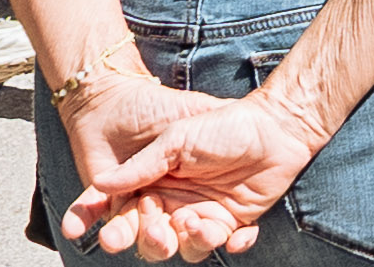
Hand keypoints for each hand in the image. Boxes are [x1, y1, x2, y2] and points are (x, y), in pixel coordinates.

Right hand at [64, 68, 321, 255]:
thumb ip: (142, 165)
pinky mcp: (235, 223)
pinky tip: (238, 234)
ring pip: (188, 248)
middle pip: (153, 240)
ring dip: (193, 242)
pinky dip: (232, 244)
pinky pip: (227, 245)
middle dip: (152, 241)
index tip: (98, 235)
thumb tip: (100, 184)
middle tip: (159, 231)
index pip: (125, 214)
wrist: (275, 124)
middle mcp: (176, 206)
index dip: (111, 227)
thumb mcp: (177, 139)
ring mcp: (205, 216)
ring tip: (200, 223)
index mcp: (155, 186)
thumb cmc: (223, 126)